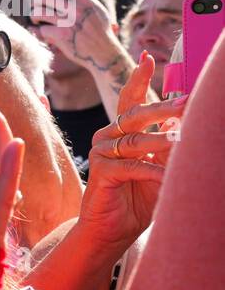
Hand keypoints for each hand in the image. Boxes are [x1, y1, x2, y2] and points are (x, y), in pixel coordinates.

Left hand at [29, 0, 129, 77]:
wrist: (104, 53)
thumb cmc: (99, 31)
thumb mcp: (96, 10)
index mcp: (85, 0)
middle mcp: (76, 9)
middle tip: (34, 3)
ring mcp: (68, 22)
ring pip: (39, 12)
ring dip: (33, 15)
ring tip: (36, 19)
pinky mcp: (61, 36)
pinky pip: (40, 29)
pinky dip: (37, 31)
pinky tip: (39, 33)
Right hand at [75, 52, 178, 251]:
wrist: (111, 231)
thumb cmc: (137, 199)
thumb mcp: (160, 168)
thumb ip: (169, 147)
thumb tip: (188, 127)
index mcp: (121, 132)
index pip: (129, 100)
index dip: (138, 79)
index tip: (147, 59)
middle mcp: (108, 137)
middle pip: (135, 114)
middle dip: (163, 107)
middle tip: (187, 101)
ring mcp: (101, 152)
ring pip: (136, 139)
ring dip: (163, 141)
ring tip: (185, 140)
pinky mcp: (101, 171)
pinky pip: (133, 166)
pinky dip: (154, 171)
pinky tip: (168, 176)